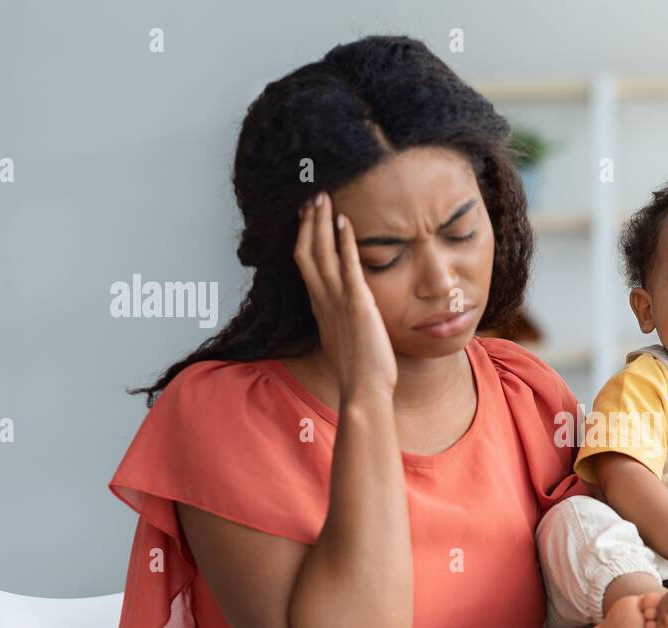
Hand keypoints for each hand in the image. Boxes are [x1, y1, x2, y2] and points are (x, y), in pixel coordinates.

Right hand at [294, 191, 397, 397]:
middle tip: (310, 197)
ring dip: (321, 223)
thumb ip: (340, 323)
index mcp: (320, 308)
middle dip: (308, 223)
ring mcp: (338, 301)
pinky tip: (345, 221)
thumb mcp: (343, 342)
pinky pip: (348, 266)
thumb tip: (343, 319)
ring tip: (322, 198)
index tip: (306, 220)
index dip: (304, 240)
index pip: (305, 266)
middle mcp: (323, 301)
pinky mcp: (357, 304)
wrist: (363, 391)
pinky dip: (345, 242)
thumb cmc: (358, 373)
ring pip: (322, 253)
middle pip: (307, 252)